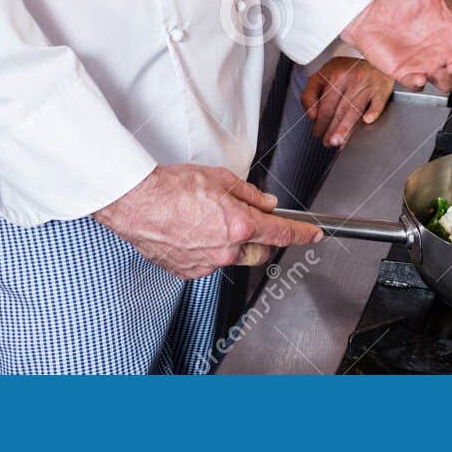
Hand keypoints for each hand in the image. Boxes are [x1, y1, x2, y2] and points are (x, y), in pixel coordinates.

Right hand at [93, 164, 323, 279]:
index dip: (303, 234)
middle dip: (264, 238)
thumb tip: (266, 203)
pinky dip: (210, 250)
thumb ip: (249, 194)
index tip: (314, 235)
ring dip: (234, 244)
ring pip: (234, 259)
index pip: (282, 233)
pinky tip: (194, 233)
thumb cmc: (172, 188)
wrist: (136, 203)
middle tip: (251, 220)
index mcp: (239, 226)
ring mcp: (207, 264)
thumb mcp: (220, 179)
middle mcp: (226, 250)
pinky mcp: (188, 272)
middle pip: (261, 251)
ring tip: (211, 222)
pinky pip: (209, 263)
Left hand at [302, 57, 392, 146]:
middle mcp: (351, 78)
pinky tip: (367, 121)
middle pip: (340, 110)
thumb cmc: (346, 71)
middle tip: (328, 142)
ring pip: (355, 110)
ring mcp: (367, 84)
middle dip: (332, 130)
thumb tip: (312, 117)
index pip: (325, 105)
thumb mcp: (322, 76)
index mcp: (335, 75)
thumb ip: (309, 95)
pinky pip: (378, 102)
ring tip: (339, 142)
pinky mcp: (382, 89)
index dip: (320, 122)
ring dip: (346, 128)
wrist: (373, 56)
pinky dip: (373, 112)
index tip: (318, 133)